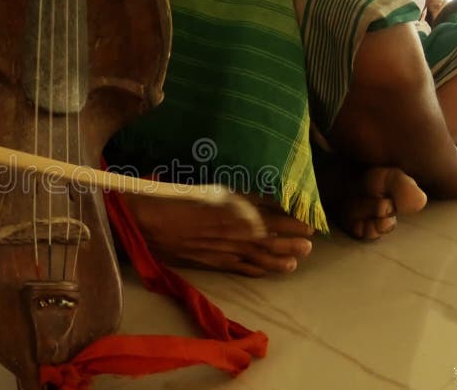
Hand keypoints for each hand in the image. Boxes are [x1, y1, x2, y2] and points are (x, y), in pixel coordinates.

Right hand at [124, 193, 314, 276]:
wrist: (145, 221)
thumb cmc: (173, 196)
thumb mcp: (208, 186)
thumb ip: (234, 192)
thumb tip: (258, 194)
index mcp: (235, 207)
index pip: (272, 213)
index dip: (292, 218)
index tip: (309, 220)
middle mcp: (235, 230)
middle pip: (272, 237)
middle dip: (293, 240)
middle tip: (310, 242)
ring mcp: (225, 249)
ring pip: (260, 256)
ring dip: (281, 259)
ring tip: (297, 260)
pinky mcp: (213, 262)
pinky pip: (242, 268)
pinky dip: (258, 270)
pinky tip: (269, 271)